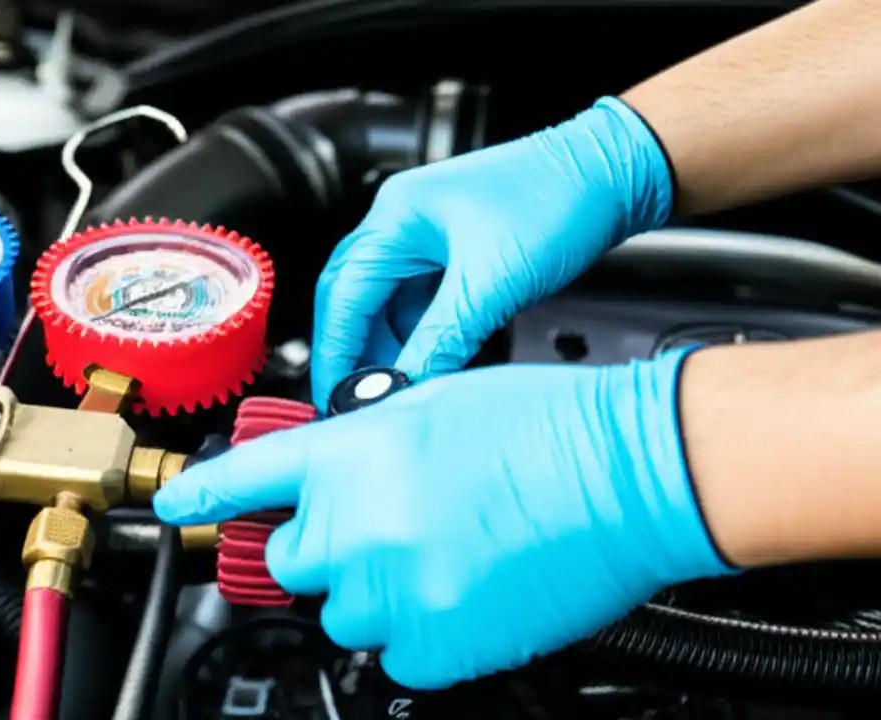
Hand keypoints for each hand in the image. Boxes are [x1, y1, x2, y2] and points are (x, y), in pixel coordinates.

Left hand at [154, 349, 728, 689]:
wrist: (627, 470)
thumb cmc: (545, 424)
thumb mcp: (430, 404)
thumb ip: (362, 445)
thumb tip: (335, 476)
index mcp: (349, 453)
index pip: (244, 478)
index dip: (204, 498)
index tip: (177, 510)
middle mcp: (356, 523)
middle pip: (291, 561)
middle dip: (323, 549)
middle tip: (377, 532)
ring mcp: (392, 588)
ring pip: (343, 613)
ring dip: (375, 592)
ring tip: (439, 557)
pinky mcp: (436, 642)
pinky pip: (394, 655)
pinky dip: (418, 632)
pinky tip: (461, 591)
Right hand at [312, 96, 673, 408]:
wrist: (613, 173)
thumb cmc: (559, 201)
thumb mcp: (492, 284)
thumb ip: (442, 339)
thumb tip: (407, 384)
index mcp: (397, 217)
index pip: (344, 295)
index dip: (336, 350)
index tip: (335, 393)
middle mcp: (402, 220)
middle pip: (353, 297)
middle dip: (353, 349)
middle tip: (356, 396)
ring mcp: (425, 233)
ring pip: (385, 301)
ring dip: (387, 344)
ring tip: (397, 385)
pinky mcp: (452, 248)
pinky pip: (417, 298)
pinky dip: (416, 332)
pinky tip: (429, 358)